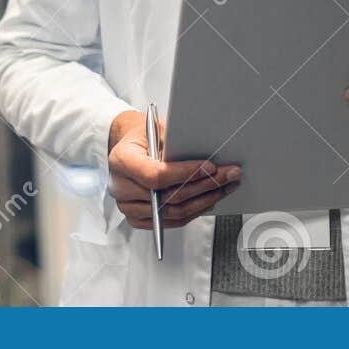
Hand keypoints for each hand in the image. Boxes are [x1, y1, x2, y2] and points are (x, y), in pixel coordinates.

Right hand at [106, 110, 240, 229]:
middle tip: (228, 175)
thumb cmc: (144, 135)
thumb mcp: (157, 128)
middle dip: (204, 186)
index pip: (156, 175)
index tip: (210, 167)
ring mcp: (128, 207)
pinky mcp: (138, 219)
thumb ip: (176, 140)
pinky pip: (172, 221)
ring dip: (204, 201)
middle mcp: (120, 187)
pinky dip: (194, 211)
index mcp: (121, 160)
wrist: (130, 148)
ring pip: (174, 212)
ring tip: (225, 187)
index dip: (186, 174)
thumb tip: (210, 149)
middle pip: (168, 197)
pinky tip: (209, 199)